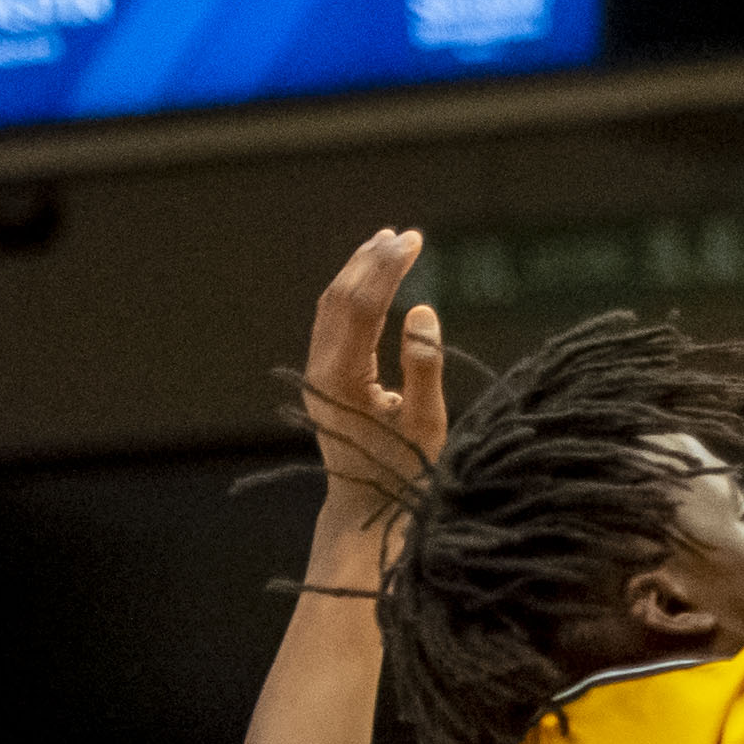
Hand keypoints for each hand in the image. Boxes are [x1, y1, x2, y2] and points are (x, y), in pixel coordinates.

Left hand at [303, 228, 448, 541]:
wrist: (364, 507)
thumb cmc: (403, 470)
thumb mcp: (425, 423)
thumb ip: (423, 366)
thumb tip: (422, 311)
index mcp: (344, 378)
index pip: (363, 307)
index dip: (388, 270)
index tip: (414, 242)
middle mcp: (322, 368)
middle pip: (340, 298)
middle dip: (371, 262)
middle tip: (403, 236)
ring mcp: (318, 371)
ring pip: (331, 306)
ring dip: (357, 272)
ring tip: (384, 244)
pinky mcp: (324, 376)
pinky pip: (333, 322)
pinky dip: (352, 294)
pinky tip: (370, 282)